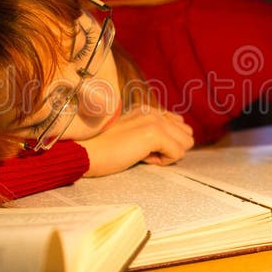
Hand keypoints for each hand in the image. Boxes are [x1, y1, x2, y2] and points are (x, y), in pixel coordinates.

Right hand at [77, 106, 194, 176]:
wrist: (84, 152)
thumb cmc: (104, 150)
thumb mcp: (131, 137)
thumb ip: (152, 134)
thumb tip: (177, 144)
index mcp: (148, 110)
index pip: (179, 125)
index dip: (165, 144)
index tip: (141, 147)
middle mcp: (153, 111)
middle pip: (187, 134)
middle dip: (170, 148)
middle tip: (144, 152)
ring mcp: (154, 120)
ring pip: (186, 143)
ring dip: (167, 154)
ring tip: (143, 154)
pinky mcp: (154, 133)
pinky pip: (178, 154)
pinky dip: (162, 161)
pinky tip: (141, 158)